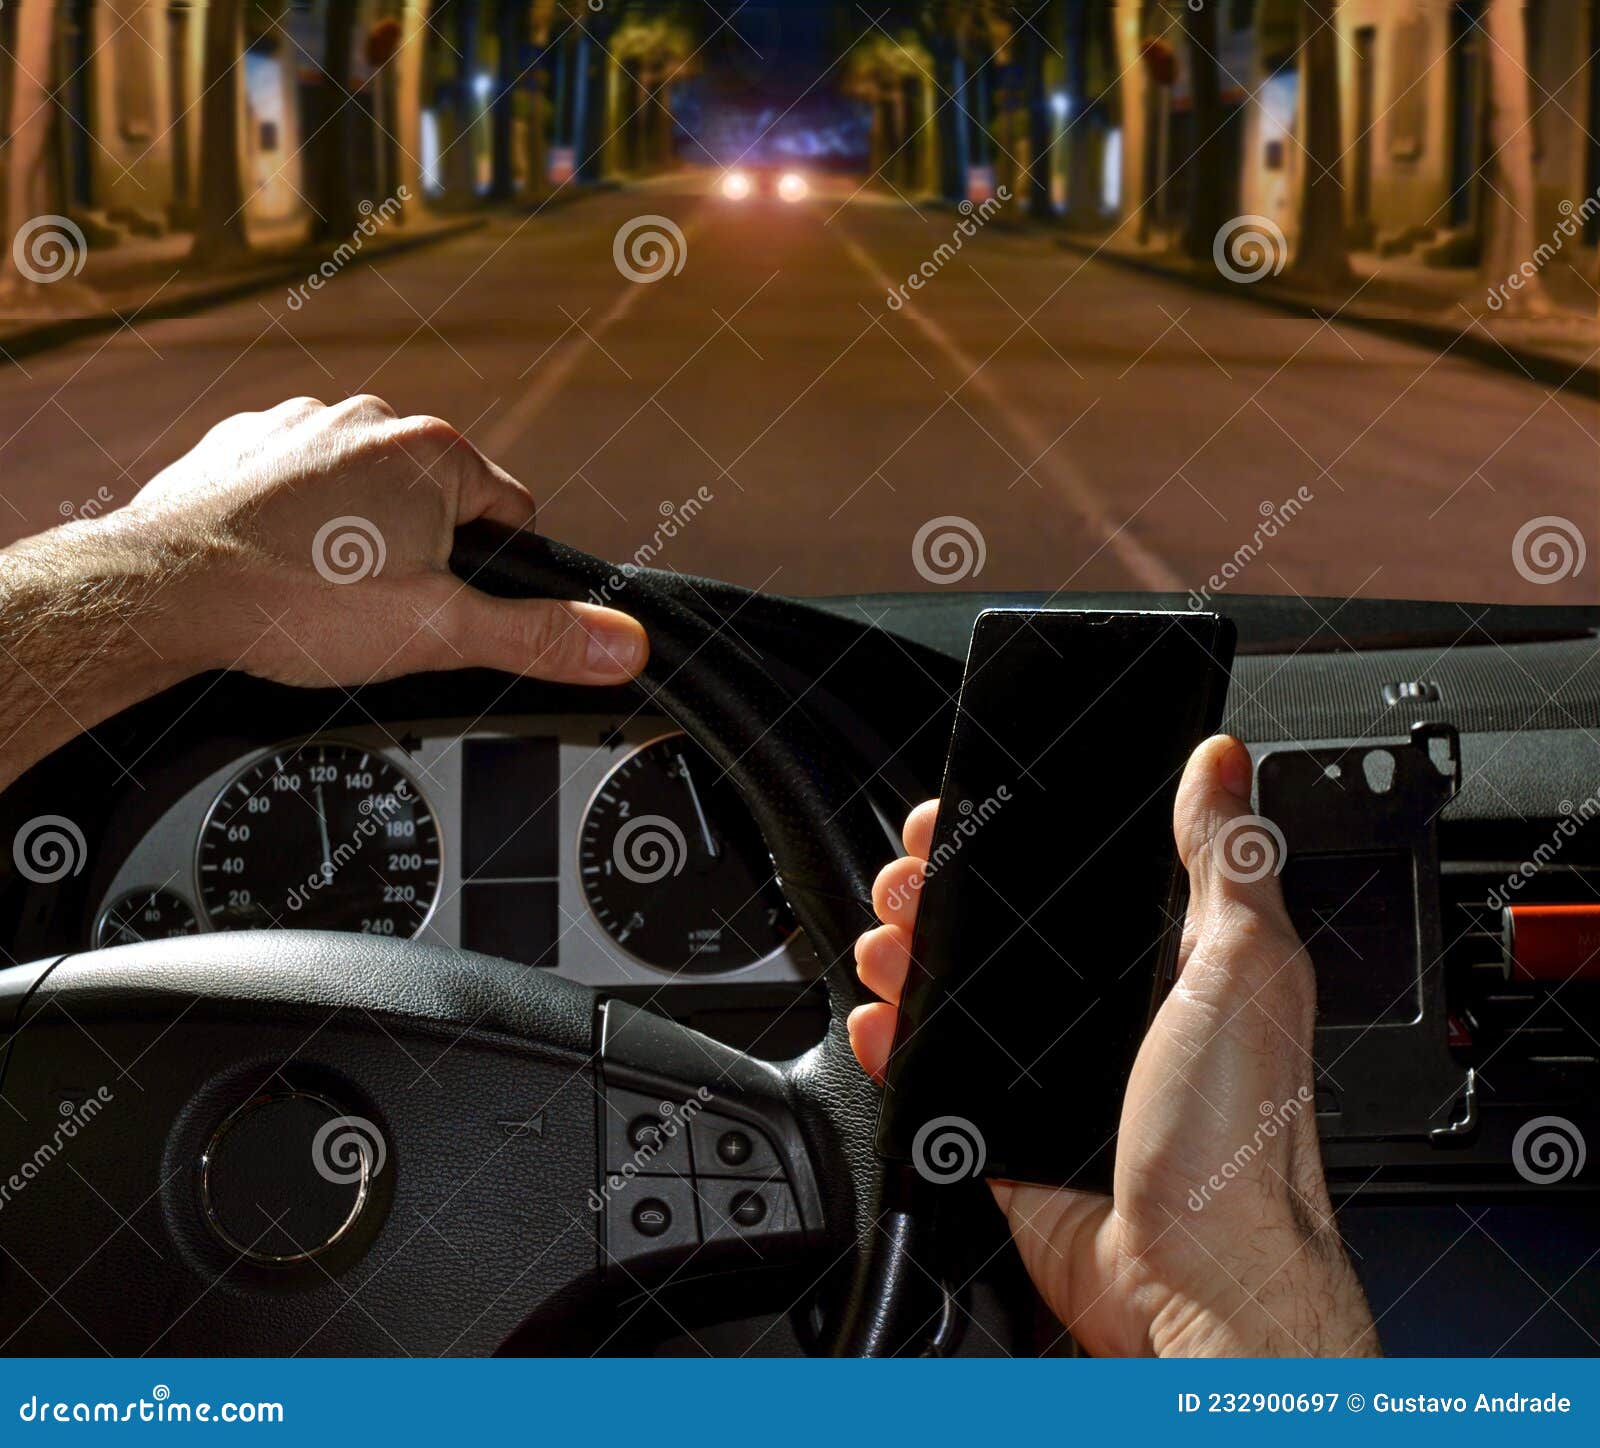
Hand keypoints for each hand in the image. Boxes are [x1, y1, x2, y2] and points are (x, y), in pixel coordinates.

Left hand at [0, 395, 646, 790]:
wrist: (159, 591)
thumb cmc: (295, 605)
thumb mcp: (441, 635)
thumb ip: (540, 636)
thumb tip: (625, 643)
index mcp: (433, 452)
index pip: (514, 514)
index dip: (497, 574)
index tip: (453, 608)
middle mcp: (369, 418)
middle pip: (439, 501)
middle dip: (425, 555)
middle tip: (383, 610)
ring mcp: (299, 425)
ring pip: (367, 491)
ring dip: (362, 537)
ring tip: (324, 592)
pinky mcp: (242, 443)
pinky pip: (300, 483)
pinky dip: (299, 522)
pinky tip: (279, 566)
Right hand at [848, 735, 1379, 1357]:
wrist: (1194, 1283)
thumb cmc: (1238, 1144)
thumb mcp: (1244, 970)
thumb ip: (1229, 861)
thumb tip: (1224, 764)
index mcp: (1176, 964)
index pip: (1085, 876)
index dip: (1023, 838)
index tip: (967, 816)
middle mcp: (1115, 1013)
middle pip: (1011, 930)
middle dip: (944, 894)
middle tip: (909, 878)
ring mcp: (1059, 1071)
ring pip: (965, 994)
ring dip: (912, 957)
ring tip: (886, 937)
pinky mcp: (1013, 1128)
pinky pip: (941, 1070)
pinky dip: (899, 1041)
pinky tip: (882, 1016)